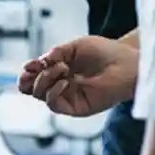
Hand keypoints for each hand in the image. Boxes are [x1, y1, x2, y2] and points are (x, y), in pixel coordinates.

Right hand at [17, 36, 137, 115]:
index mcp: (59, 71)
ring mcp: (68, 97)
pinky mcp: (77, 108)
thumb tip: (36, 63)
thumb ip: (54, 54)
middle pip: (31, 89)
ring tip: (62, 67)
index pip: (34, 77)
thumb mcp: (74, 47)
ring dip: (44, 79)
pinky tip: (65, 80)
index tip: (32, 63)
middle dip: (27, 79)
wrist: (127, 63)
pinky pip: (54, 105)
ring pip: (40, 95)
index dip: (28, 71)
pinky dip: (53, 92)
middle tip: (34, 69)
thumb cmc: (105, 52)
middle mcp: (61, 86)